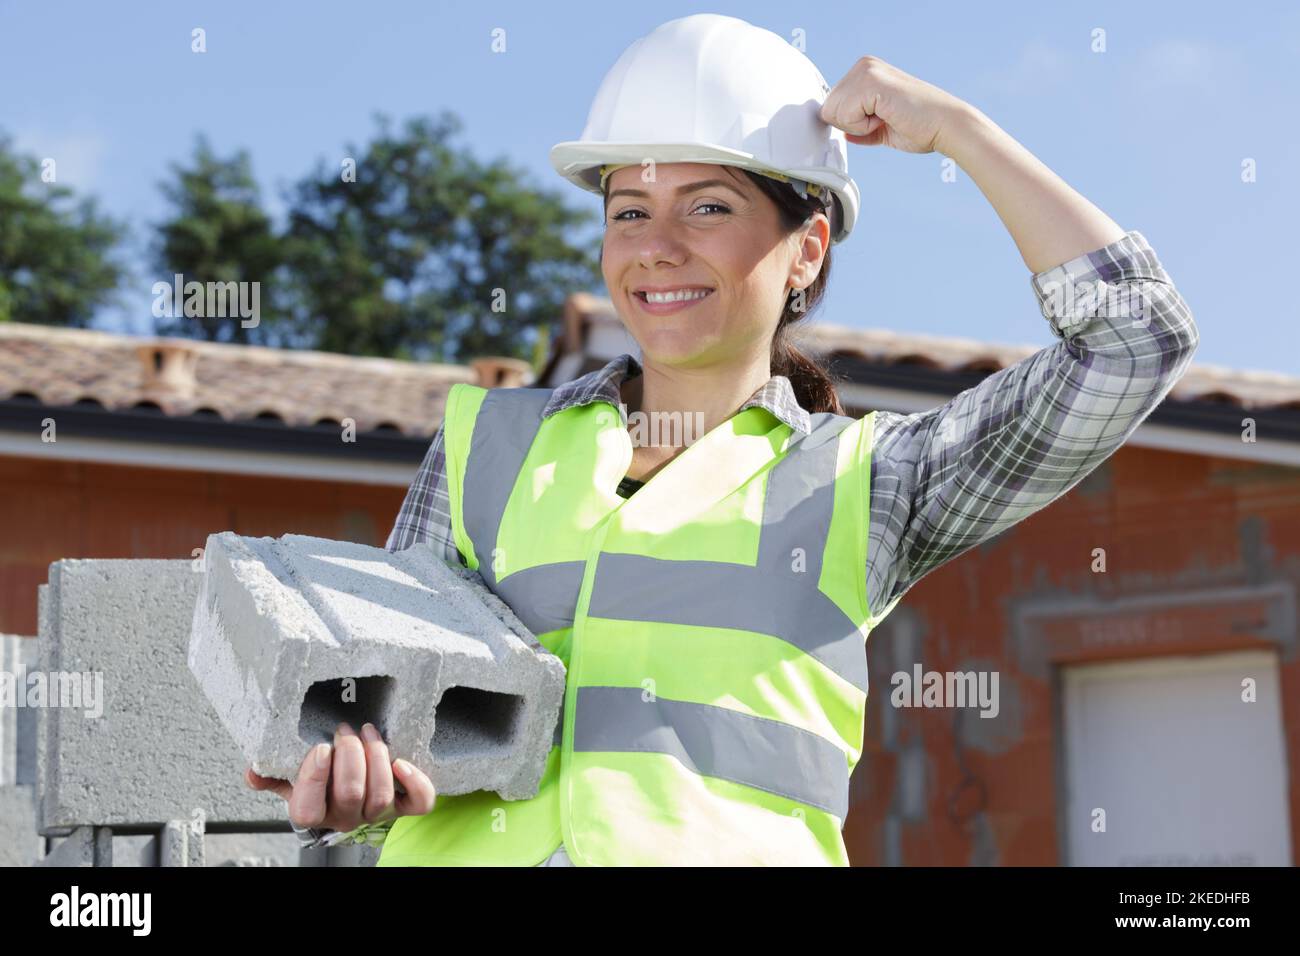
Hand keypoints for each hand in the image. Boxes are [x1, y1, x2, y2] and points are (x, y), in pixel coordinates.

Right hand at [245, 721, 436, 831]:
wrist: (349, 797)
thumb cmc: (320, 783)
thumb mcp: (292, 779)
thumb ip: (273, 774)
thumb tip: (253, 772)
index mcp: (315, 812)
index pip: (308, 810)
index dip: (314, 778)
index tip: (319, 747)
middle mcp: (346, 817)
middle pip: (350, 794)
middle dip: (349, 755)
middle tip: (345, 729)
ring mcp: (377, 813)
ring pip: (381, 795)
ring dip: (377, 757)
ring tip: (369, 732)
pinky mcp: (404, 805)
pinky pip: (418, 803)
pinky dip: (416, 782)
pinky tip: (403, 761)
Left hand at [819, 55, 971, 155]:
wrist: (945, 126)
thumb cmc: (920, 127)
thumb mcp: (880, 128)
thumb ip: (859, 128)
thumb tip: (841, 132)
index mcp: (864, 72)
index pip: (830, 106)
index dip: (850, 124)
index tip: (880, 120)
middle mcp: (863, 65)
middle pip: (827, 110)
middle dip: (852, 125)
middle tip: (883, 120)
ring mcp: (866, 70)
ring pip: (833, 113)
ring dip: (859, 126)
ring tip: (886, 117)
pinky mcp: (871, 82)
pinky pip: (845, 116)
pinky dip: (864, 127)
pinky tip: (887, 117)